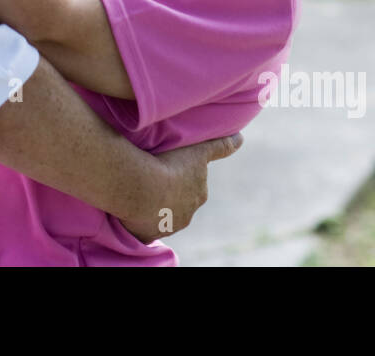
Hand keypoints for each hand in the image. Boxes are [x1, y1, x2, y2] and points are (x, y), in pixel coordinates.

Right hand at [118, 133, 242, 242]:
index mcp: (199, 196)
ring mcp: (167, 226)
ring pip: (161, 215)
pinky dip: (139, 218)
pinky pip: (144, 226)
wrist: (142, 187)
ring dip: (153, 206)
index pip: (192, 186)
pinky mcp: (148, 234)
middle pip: (178, 202)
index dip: (181, 176)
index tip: (168, 167)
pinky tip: (132, 206)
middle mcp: (187, 215)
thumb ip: (221, 146)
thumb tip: (241, 139)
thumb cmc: (170, 165)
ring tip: (139, 190)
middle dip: (169, 193)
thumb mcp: (199, 150)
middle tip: (152, 177)